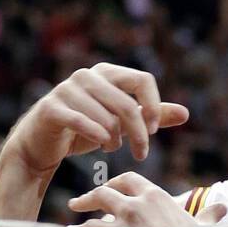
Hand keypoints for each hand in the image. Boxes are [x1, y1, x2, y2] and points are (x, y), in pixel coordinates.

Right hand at [4, 64, 188, 181]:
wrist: (42, 144)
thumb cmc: (84, 130)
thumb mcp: (121, 123)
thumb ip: (150, 116)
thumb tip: (185, 113)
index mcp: (106, 73)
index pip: (142, 80)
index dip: (153, 106)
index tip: (154, 131)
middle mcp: (87, 76)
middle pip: (127, 103)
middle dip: (139, 133)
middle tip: (141, 154)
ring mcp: (67, 89)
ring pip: (107, 118)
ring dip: (115, 140)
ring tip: (111, 148)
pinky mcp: (52, 108)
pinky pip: (82, 123)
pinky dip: (97, 138)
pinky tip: (101, 147)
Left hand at [67, 172, 226, 226]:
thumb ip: (209, 216)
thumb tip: (223, 207)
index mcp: (156, 196)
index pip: (128, 180)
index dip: (116, 183)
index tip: (109, 188)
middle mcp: (135, 206)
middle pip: (103, 193)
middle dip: (89, 198)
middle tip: (78, 204)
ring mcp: (121, 226)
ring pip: (91, 220)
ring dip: (81, 225)